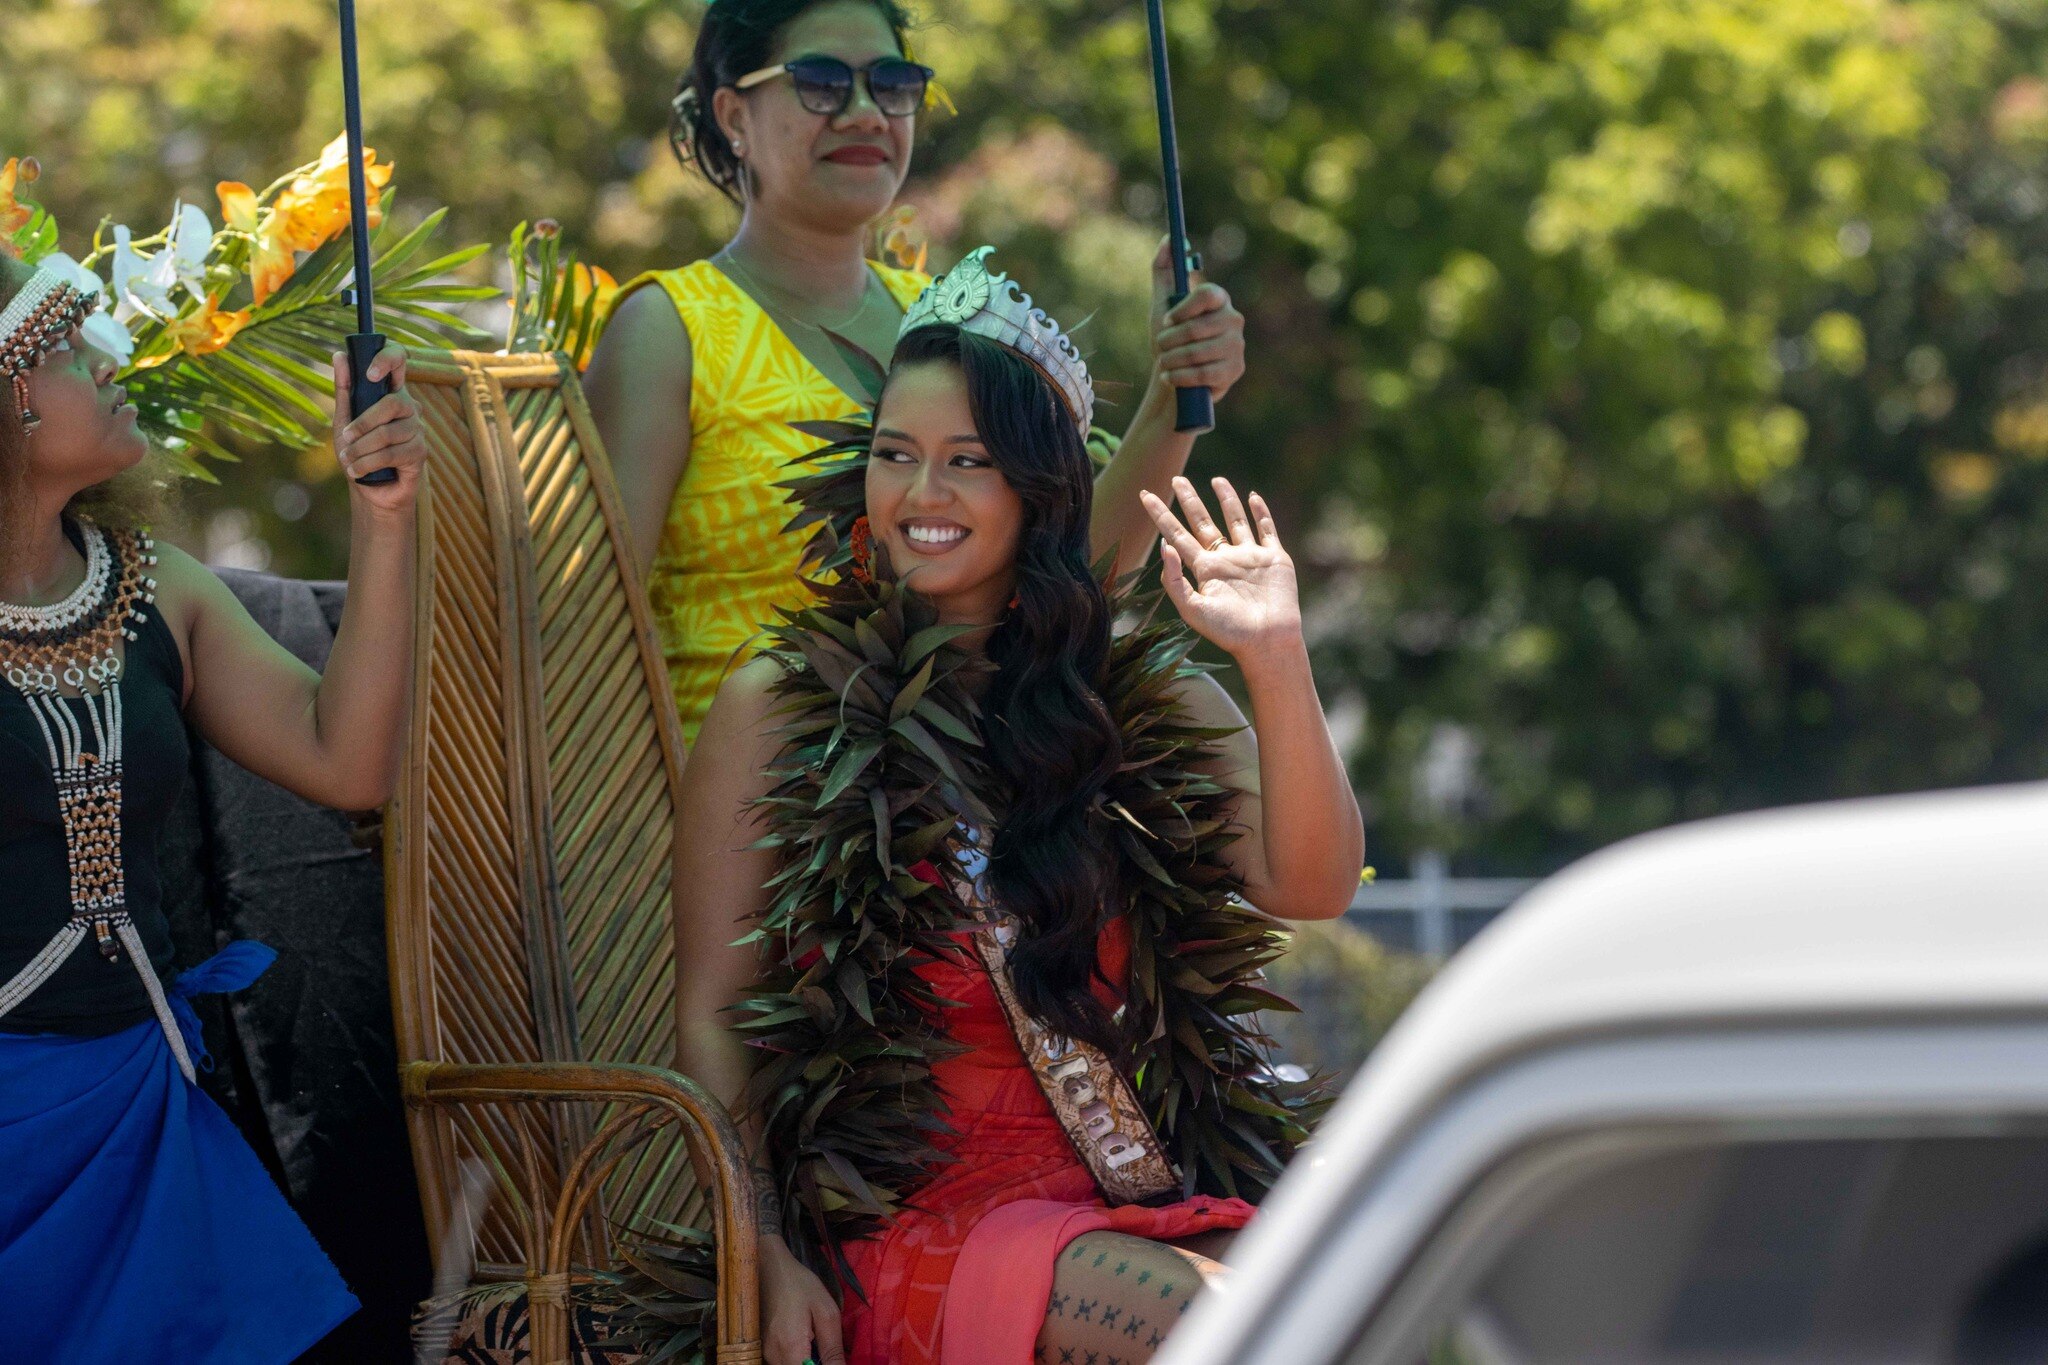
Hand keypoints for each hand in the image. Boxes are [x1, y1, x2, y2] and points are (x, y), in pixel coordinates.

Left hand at [331, 342, 424, 515]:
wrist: (370, 491)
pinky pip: (391, 454)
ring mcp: (418, 430)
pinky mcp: (420, 453)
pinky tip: (357, 471)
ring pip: (388, 433)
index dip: (388, 358)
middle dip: (363, 422)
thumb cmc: (358, 453)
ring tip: (348, 460)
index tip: (370, 373)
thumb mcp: (344, 420)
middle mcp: (409, 407)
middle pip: (392, 402)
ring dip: (361, 449)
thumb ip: (344, 389)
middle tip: (345, 438)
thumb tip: (339, 355)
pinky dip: (368, 463)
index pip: (399, 361)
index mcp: (390, 393)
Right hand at [761, 1235, 844, 1364]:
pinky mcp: (762, 1349)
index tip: (832, 1357)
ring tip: (814, 1339)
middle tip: (822, 1342)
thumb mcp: (826, 1312)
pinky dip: (795, 1357)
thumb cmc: (800, 1285)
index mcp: (791, 1349)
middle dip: (814, 1364)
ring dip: (805, 1361)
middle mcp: (773, 1357)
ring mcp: (765, 1354)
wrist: (770, 1268)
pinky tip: (803, 1340)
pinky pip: (782, 1362)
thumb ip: (832, 1348)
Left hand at [1141, 475, 1301, 657]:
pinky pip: (1266, 529)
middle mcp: (1224, 559)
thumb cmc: (1229, 631)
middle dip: (1189, 500)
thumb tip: (1164, 546)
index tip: (1144, 494)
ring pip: (1235, 520)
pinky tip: (1253, 497)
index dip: (1160, 514)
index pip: (1176, 535)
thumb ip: (1174, 580)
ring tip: (1216, 480)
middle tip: (1176, 478)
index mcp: (1203, 570)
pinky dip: (1261, 512)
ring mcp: (1250, 557)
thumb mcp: (1192, 608)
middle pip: (1202, 522)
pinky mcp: (1274, 558)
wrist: (1267, 641)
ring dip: (1226, 499)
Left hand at [1148, 235, 1245, 403]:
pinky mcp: (1234, 371)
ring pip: (1196, 353)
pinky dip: (1179, 377)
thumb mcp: (1162, 304)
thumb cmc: (1170, 339)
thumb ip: (1164, 269)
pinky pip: (1202, 374)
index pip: (1207, 294)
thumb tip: (1170, 239)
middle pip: (1196, 328)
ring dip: (1171, 360)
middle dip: (1169, 340)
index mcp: (1220, 300)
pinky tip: (1171, 378)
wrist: (1176, 379)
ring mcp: (1237, 346)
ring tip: (1164, 363)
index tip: (1166, 320)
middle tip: (1160, 346)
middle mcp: (1234, 320)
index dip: (1183, 309)